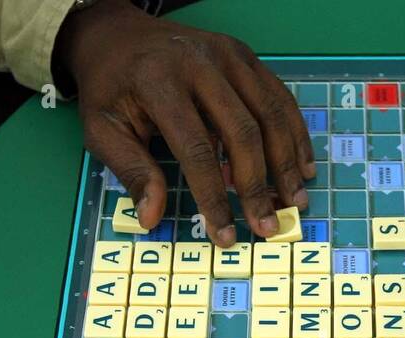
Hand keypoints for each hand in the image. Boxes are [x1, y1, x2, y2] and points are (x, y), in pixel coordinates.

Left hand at [56, 1, 314, 245]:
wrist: (119, 35)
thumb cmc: (111, 88)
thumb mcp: (102, 129)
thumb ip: (131, 171)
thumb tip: (152, 218)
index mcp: (160, 82)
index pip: (195, 149)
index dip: (214, 197)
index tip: (225, 234)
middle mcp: (200, 64)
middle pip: (242, 132)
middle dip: (258, 186)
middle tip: (268, 226)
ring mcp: (228, 56)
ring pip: (270, 114)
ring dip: (286, 163)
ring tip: (294, 200)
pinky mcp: (245, 56)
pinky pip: (279, 97)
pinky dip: (295, 134)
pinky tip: (302, 166)